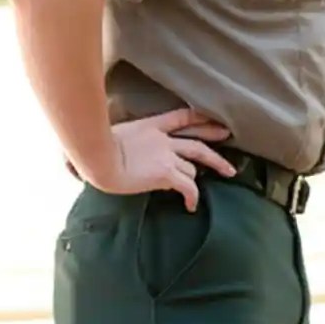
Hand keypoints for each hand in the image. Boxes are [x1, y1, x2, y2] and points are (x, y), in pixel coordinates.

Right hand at [85, 108, 236, 211]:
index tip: (215, 120)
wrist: (97, 158)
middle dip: (215, 149)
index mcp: (151, 125)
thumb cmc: (95, 148)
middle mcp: (163, 139)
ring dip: (193, 178)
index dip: (201, 119)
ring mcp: (167, 155)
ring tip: (191, 190)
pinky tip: (191, 206)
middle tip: (229, 150)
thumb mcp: (116, 133)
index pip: (182, 117)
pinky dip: (192, 196)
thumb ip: (131, 138)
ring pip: (192, 167)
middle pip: (197, 143)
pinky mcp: (167, 173)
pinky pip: (188, 186)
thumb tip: (130, 148)